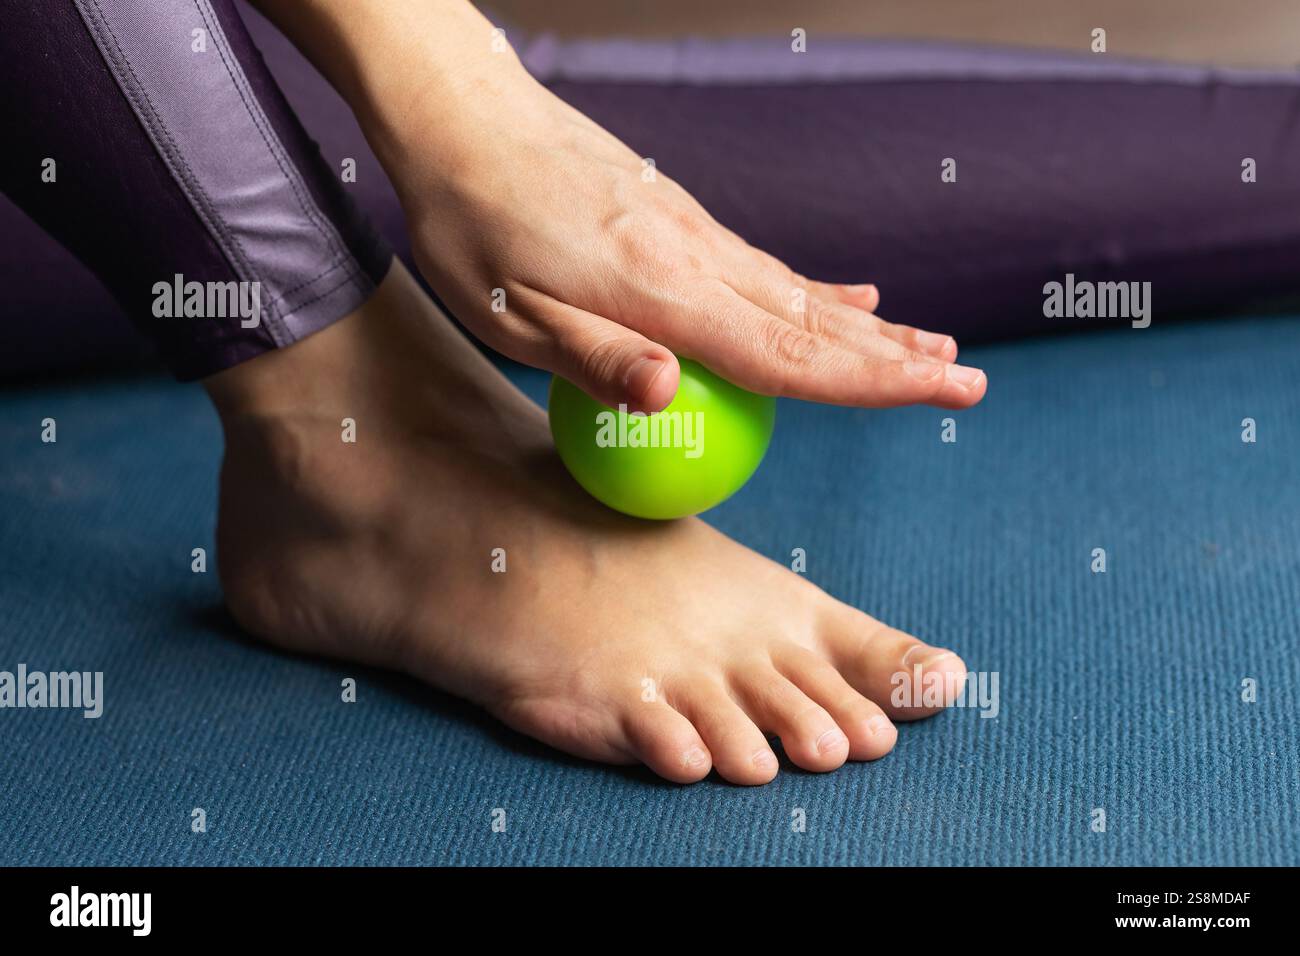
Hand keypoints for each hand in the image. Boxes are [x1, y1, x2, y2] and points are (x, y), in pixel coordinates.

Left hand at [255, 0, 985, 412]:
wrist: (461, 115)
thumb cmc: (469, 228)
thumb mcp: (507, 313)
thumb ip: (592, 357)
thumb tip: (664, 397)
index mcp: (661, 290)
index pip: (785, 351)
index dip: (870, 381)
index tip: (944, 392)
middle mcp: (696, 257)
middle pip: (814, 321)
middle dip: (896, 358)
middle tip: (968, 382)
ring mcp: (694, 231)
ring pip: (800, 293)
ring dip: (872, 327)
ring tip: (933, 348)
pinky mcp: (679, 218)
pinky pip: (765, 266)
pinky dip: (820, 290)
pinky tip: (853, 297)